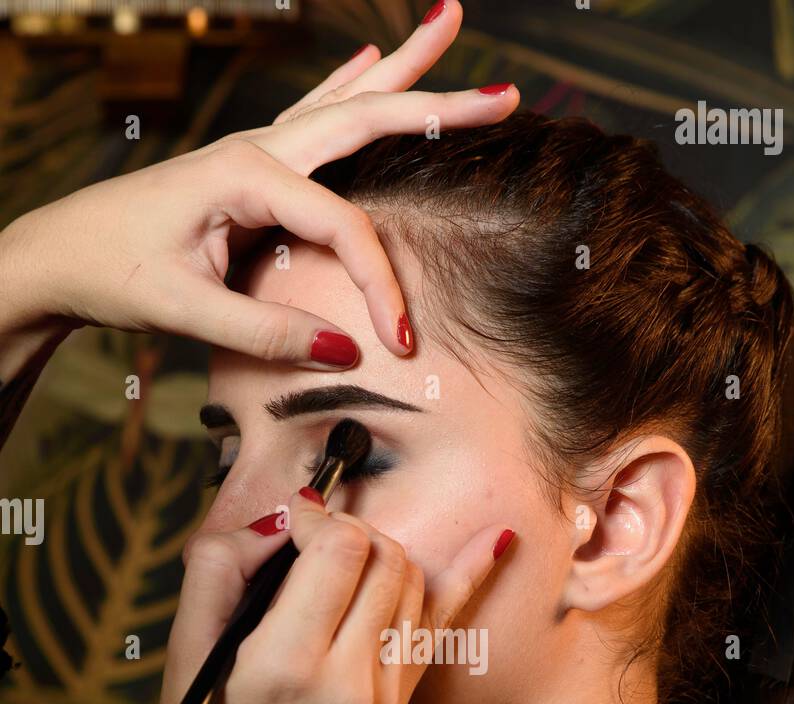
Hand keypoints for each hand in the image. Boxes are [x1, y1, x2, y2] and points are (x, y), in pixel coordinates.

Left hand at [0, 1, 517, 367]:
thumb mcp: (183, 311)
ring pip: (345, 102)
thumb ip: (264, 333)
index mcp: (244, 176)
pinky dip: (351, 87)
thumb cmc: (113, 272)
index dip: (380, 285)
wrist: (61, 251)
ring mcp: (253, 150)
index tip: (397, 342)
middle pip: (365, 118)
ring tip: (450, 22)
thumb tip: (346, 351)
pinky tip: (374, 59)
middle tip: (504, 95)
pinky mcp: (248, 166)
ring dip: (403, 69)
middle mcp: (256, 149)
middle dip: (437, 104)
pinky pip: (315, 117)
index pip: (343, 225)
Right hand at [133, 493, 513, 703]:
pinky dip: (463, 578)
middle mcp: (348, 682)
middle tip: (310, 545)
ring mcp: (384, 700)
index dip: (316, 517)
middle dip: (350, 532)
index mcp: (285, 666)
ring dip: (382, 555)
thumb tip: (280, 519)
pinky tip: (496, 542)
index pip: (340, 549)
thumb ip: (219, 570)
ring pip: (414, 585)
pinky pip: (439, 628)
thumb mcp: (186, 657)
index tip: (290, 524)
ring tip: (344, 560)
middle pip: (385, 558)